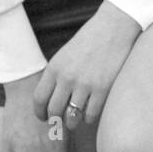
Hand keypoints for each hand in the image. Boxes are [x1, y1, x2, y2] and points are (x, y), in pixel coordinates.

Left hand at [33, 1, 140, 132]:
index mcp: (54, 68)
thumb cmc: (90, 40)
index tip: (44, 117)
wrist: (113, 28)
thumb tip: (52, 99)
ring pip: (71, 117)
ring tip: (75, 121)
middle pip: (54, 110)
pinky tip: (90, 115)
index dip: (40, 112)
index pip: (39, 98)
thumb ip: (57, 75)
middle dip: (55, 121)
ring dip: (72, 123)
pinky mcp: (102, 89)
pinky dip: (89, 119)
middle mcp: (66, 78)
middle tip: (60, 123)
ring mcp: (84, 85)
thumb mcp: (65, 55)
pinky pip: (90, 115)